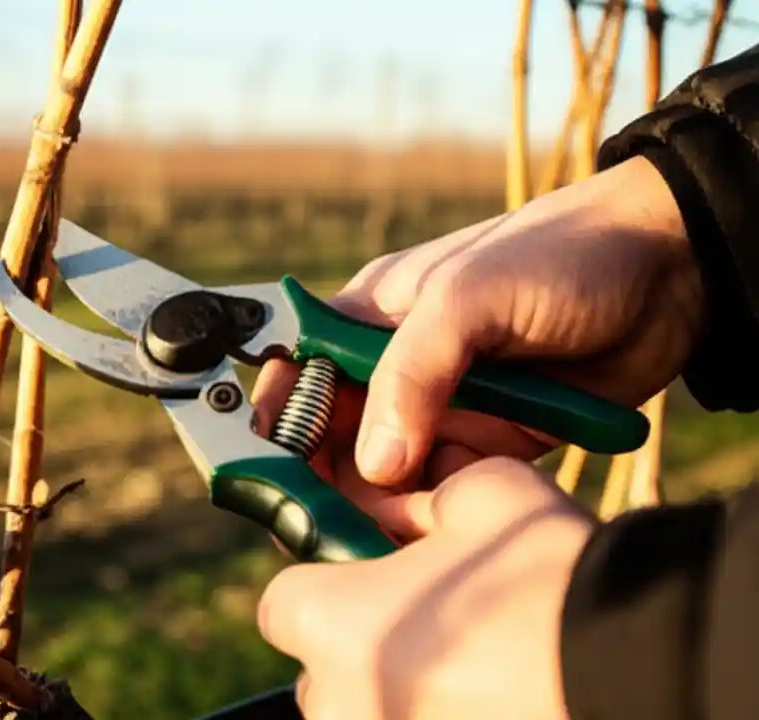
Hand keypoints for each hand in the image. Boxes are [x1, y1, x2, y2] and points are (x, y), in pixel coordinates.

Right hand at [253, 156, 703, 493]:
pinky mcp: (489, 443)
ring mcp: (442, 408)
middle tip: (332, 521)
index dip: (277, 422)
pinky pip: (444, 489)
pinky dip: (438, 509)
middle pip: (332, 437)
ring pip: (385, 474)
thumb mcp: (467, 297)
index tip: (271, 472)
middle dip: (327, 480)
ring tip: (406, 521)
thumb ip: (409, 374)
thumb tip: (371, 463)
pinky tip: (448, 515)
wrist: (672, 273)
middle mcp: (395, 367)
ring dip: (387, 503)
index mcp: (369, 317)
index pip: (295, 374)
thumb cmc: (559, 256)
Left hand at [256, 455, 595, 719]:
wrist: (644, 669)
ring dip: (398, 687)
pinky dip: (436, 714)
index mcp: (334, 627)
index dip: (323, 584)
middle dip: (360, 643)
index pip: (282, 606)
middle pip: (319, 674)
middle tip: (431, 618)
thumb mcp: (485, 494)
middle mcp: (343, 703)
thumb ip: (422, 500)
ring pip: (364, 711)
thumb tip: (407, 515)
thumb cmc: (554, 578)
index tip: (366, 576)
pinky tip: (494, 696)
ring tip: (472, 665)